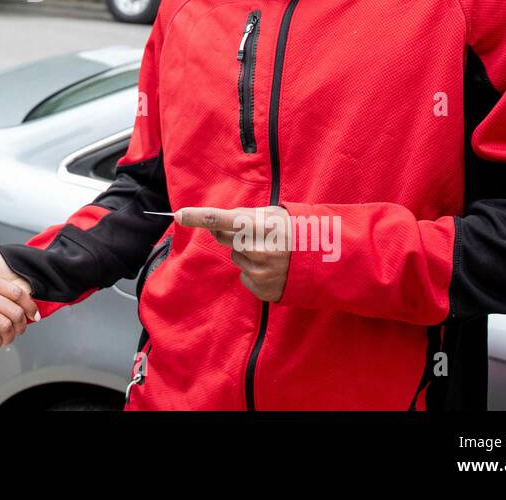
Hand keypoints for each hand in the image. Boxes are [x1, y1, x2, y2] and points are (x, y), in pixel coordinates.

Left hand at [176, 205, 291, 301]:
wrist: (327, 263)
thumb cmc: (298, 232)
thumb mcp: (276, 214)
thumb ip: (247, 216)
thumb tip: (220, 222)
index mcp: (262, 227)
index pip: (222, 219)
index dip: (198, 217)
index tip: (179, 215)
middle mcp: (259, 250)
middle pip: (225, 238)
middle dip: (233, 233)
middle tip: (255, 233)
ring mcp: (261, 272)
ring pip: (236, 258)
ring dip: (247, 254)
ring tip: (272, 253)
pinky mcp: (263, 290)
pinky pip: (245, 276)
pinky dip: (254, 272)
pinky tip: (273, 269)